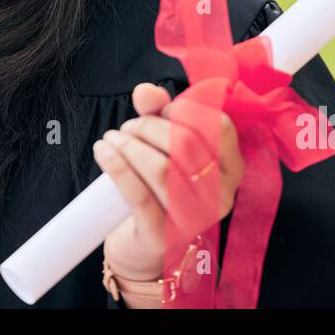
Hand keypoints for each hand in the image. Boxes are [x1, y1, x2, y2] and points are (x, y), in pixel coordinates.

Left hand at [93, 82, 243, 289]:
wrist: (146, 243)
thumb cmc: (162, 185)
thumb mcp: (165, 144)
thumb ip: (158, 113)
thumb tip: (145, 92)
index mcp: (232, 168)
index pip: (221, 126)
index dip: (188, 110)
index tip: (162, 111)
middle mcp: (222, 195)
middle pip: (187, 144)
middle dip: (149, 127)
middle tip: (129, 128)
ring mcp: (196, 220)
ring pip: (162, 169)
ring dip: (130, 145)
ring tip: (114, 140)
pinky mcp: (164, 237)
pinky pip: (139, 196)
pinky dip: (116, 166)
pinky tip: (103, 151)